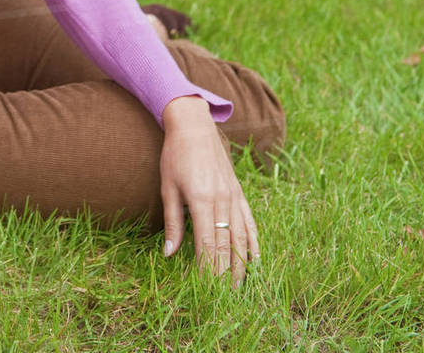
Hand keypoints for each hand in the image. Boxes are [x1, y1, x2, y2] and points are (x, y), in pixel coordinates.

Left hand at [160, 96, 258, 286]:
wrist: (193, 124)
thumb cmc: (175, 155)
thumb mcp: (167, 186)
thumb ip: (173, 222)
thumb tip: (170, 254)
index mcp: (202, 199)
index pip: (207, 245)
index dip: (208, 270)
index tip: (206, 291)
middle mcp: (222, 199)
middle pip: (227, 245)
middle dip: (225, 274)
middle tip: (224, 299)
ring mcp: (234, 195)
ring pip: (242, 237)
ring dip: (242, 264)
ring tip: (240, 288)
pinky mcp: (239, 191)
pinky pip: (250, 221)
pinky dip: (254, 242)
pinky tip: (256, 260)